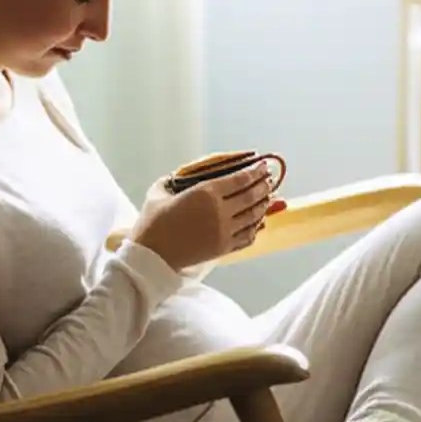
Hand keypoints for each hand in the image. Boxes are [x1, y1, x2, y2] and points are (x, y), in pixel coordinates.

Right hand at [130, 162, 277, 269]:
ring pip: (253, 216)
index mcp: (205, 193)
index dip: (255, 171)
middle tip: (269, 179)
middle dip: (263, 186)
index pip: (240, 179)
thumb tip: (184, 176)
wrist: (151, 256)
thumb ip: (175, 179)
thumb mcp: (159, 191)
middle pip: (251, 196)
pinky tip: (259, 222)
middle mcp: (220, 211)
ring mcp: (224, 231)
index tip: (262, 165)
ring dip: (263, 205)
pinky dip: (256, 227)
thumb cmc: (152, 222)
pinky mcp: (224, 248)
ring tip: (267, 198)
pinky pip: (248, 236)